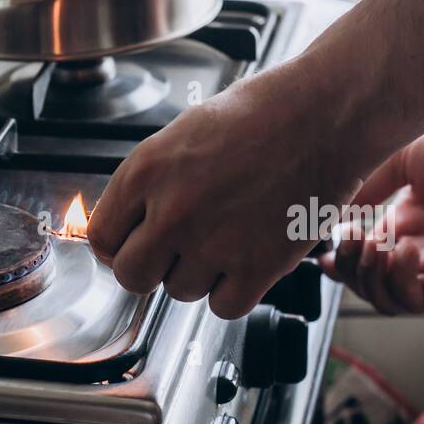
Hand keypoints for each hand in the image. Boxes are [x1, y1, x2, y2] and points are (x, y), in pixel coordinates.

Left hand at [86, 57, 363, 318]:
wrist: (322, 117)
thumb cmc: (259, 115)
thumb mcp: (182, 134)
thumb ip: (148, 183)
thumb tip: (128, 226)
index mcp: (146, 171)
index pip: (101, 238)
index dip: (119, 242)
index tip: (134, 241)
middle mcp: (172, 211)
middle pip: (131, 276)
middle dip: (151, 266)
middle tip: (175, 248)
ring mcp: (213, 244)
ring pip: (179, 292)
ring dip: (198, 273)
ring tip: (225, 235)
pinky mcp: (257, 268)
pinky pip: (224, 307)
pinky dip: (233, 291)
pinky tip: (245, 258)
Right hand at [319, 115, 423, 313]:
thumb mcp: (396, 161)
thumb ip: (364, 190)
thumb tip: (334, 217)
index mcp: (400, 221)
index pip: (362, 257)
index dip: (341, 262)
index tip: (325, 255)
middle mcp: (414, 245)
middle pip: (369, 283)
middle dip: (350, 268)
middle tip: (351, 240)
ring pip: (388, 300)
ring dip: (369, 278)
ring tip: (375, 246)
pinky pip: (415, 300)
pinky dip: (398, 281)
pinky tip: (403, 250)